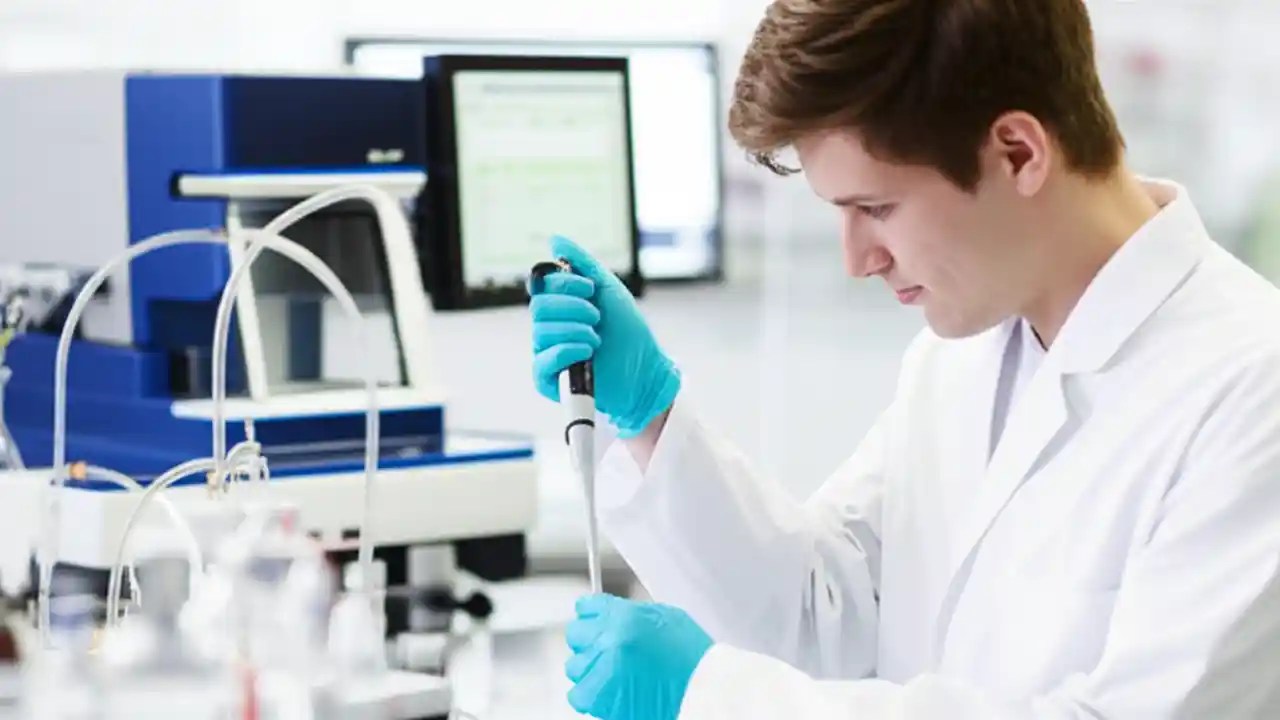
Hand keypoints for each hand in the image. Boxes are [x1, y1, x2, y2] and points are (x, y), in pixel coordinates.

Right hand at [530, 235, 680, 436]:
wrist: (645, 369)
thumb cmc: (628, 331)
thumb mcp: (608, 288)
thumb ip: (582, 263)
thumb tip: (555, 239)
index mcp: (559, 305)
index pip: (540, 286)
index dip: (563, 285)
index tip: (590, 289)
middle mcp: (549, 327)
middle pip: (538, 307)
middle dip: (573, 309)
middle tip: (597, 317)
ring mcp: (547, 353)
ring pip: (541, 332)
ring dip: (576, 331)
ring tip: (597, 339)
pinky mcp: (548, 380)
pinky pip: (542, 361)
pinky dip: (567, 352)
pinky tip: (587, 353)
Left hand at [564, 594, 712, 719]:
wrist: (704, 690)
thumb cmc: (692, 657)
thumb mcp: (664, 617)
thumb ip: (630, 614)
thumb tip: (609, 616)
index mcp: (624, 615)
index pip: (586, 607)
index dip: (592, 617)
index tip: (595, 623)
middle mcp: (610, 639)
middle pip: (576, 634)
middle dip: (589, 642)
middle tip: (607, 652)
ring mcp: (604, 669)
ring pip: (574, 666)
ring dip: (590, 670)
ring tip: (614, 675)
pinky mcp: (602, 698)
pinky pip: (578, 695)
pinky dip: (590, 695)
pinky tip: (608, 692)